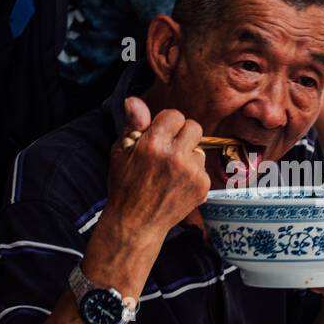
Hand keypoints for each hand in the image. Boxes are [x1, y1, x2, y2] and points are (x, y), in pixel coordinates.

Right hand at [107, 96, 210, 233]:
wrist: (136, 223)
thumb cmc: (125, 186)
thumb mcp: (121, 152)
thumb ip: (133, 124)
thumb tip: (134, 100)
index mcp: (154, 143)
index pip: (175, 115)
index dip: (166, 124)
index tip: (158, 136)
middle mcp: (176, 156)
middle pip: (194, 127)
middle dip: (182, 135)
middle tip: (167, 150)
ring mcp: (192, 173)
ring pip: (199, 148)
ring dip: (187, 156)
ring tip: (169, 172)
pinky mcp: (203, 187)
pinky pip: (202, 168)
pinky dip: (192, 174)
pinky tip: (176, 185)